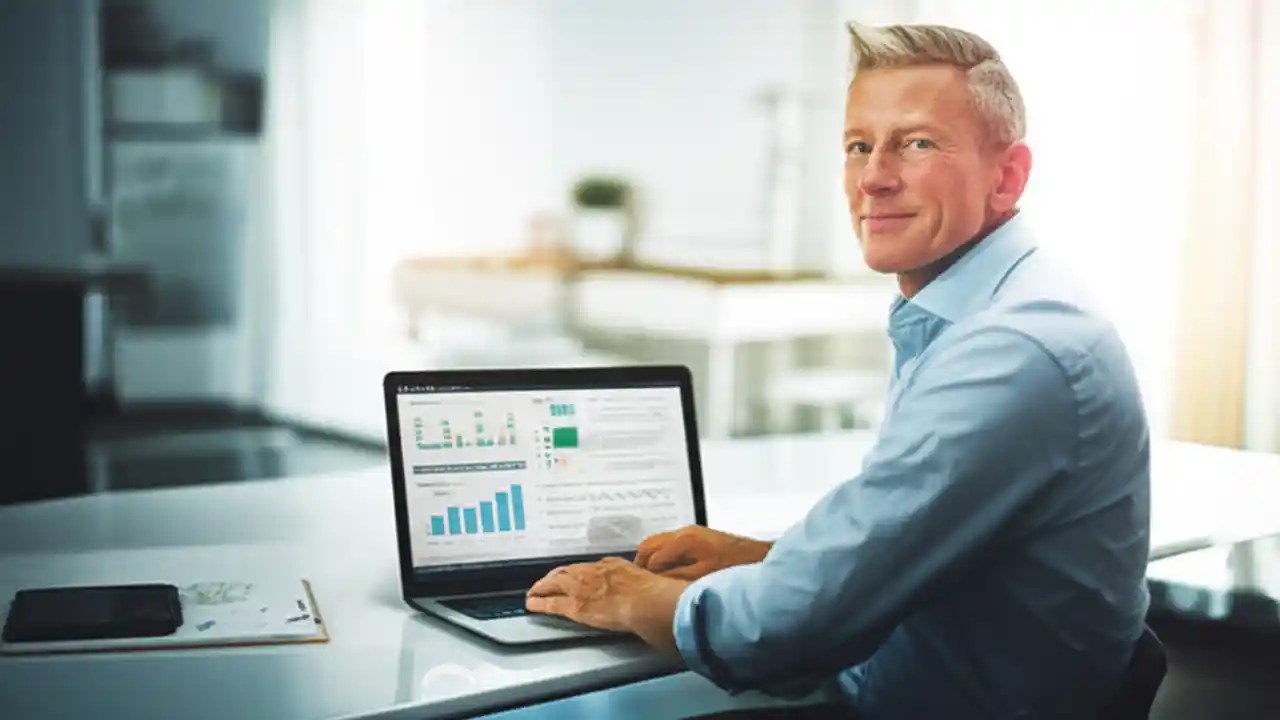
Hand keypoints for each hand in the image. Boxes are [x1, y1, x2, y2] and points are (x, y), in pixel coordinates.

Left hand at [526, 557, 687, 654]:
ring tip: (533, 592)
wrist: (644, 600)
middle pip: (564, 572)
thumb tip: (629, 580)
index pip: (583, 568)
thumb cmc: (648, 590)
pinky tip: (531, 605)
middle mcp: (589, 573)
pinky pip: (551, 604)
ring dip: (542, 587)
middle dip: (552, 577)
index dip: (572, 572)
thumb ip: (627, 576)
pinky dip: (539, 603)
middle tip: (543, 582)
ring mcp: (580, 588)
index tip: (568, 575)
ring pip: (554, 584)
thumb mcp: (637, 574)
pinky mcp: (575, 606)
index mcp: (606, 565)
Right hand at [634, 525, 771, 579]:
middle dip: (643, 565)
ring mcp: (694, 534)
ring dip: (656, 562)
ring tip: (658, 584)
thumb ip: (673, 579)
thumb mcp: (699, 581)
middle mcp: (684, 533)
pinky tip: (675, 576)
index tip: (641, 591)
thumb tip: (652, 582)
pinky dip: (668, 559)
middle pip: (649, 545)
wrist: (765, 560)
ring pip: (661, 545)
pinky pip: (674, 547)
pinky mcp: (702, 539)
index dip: (642, 576)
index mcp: (682, 541)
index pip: (648, 558)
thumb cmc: (734, 571)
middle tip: (644, 586)